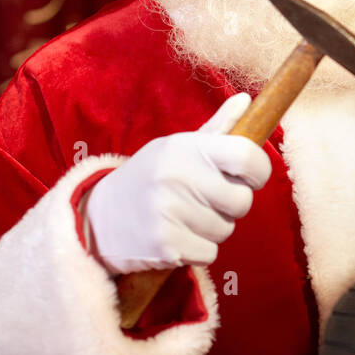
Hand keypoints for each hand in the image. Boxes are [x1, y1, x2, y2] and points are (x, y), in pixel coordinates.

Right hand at [83, 93, 272, 274]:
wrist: (95, 219)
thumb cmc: (149, 180)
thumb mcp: (176, 148)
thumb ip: (217, 130)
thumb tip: (246, 101)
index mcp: (185, 148)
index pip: (247, 156)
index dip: (259, 170)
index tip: (249, 177)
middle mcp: (178, 176)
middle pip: (242, 201)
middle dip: (230, 206)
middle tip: (204, 201)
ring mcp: (170, 211)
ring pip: (226, 230)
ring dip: (211, 229)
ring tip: (182, 217)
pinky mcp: (166, 244)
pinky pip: (209, 253)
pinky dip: (197, 250)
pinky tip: (174, 236)